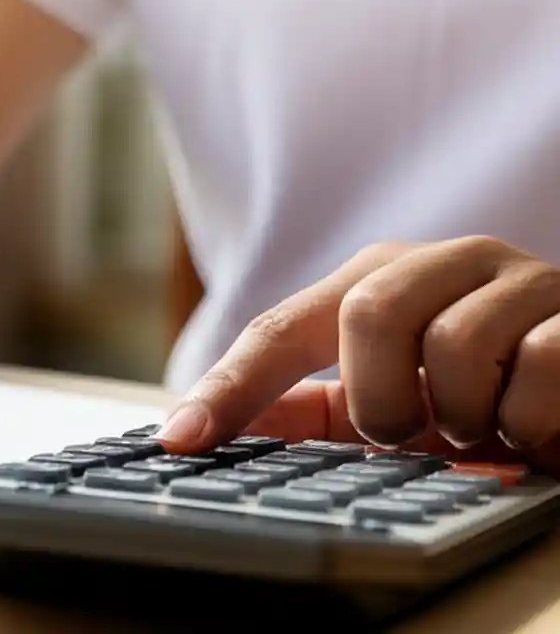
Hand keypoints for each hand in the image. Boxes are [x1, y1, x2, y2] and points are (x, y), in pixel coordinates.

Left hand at [158, 236, 559, 473]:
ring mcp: (520, 280)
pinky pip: (541, 367)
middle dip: (380, 399)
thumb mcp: (386, 398)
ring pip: (455, 345)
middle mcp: (444, 262)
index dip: (230, 386)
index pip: (281, 328)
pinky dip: (528, 421)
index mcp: (379, 279)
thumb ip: (303, 406)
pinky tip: (533, 430)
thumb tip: (198, 426)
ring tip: (480, 428)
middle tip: (407, 432)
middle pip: (369, 312)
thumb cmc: (476, 392)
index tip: (182, 442)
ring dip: (461, 417)